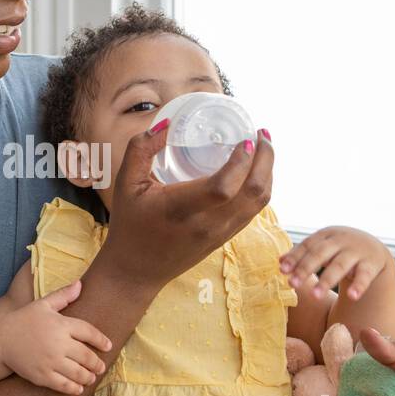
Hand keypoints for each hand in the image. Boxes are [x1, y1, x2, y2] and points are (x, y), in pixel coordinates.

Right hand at [0, 280, 112, 394]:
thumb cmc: (23, 320)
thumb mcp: (42, 304)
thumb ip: (63, 295)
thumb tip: (80, 283)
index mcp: (61, 324)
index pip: (89, 332)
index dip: (101, 340)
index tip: (108, 346)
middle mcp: (58, 343)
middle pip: (87, 356)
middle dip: (96, 363)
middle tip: (101, 367)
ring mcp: (50, 361)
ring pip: (78, 373)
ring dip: (88, 377)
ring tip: (91, 378)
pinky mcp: (42, 375)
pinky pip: (63, 385)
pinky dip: (74, 388)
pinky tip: (78, 388)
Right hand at [99, 120, 273, 291]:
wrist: (136, 272)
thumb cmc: (129, 226)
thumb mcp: (126, 184)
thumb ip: (141, 149)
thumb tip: (166, 123)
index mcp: (182, 210)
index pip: (224, 187)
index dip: (242, 161)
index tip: (245, 139)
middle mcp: (208, 224)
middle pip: (254, 192)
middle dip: (266, 159)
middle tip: (262, 133)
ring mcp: (220, 233)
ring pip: (261, 202)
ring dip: (268, 172)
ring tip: (263, 147)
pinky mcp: (225, 238)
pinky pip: (254, 210)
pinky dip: (261, 187)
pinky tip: (255, 170)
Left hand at [279, 226, 392, 300]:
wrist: (373, 248)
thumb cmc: (339, 249)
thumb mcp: (323, 247)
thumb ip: (303, 254)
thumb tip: (279, 262)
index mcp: (326, 235)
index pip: (308, 245)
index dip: (295, 257)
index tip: (282, 270)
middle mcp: (341, 241)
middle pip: (321, 254)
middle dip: (306, 268)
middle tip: (292, 284)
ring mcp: (357, 251)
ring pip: (340, 266)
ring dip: (327, 280)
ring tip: (314, 296)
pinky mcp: (371, 264)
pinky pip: (365, 276)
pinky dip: (359, 286)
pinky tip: (352, 297)